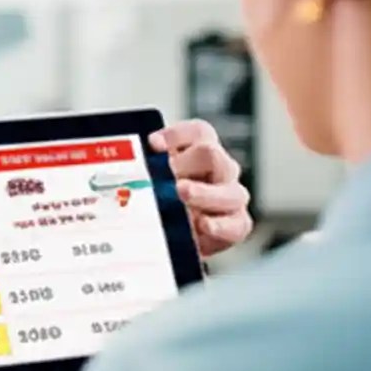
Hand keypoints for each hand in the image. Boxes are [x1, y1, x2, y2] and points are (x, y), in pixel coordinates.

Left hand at [150, 120, 253, 256]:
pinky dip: (220, 225)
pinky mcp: (236, 224)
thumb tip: (133, 161)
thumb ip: (144, 169)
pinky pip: (237, 224)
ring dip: (204, 193)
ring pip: (229, 190)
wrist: (165, 237)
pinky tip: (202, 225)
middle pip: (212, 155)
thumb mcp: (149, 181)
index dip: (176, 135)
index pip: (198, 132)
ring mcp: (231, 196)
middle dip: (186, 163)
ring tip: (182, 194)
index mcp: (201, 151)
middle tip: (166, 173)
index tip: (153, 144)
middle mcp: (221, 169)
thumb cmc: (159, 203)